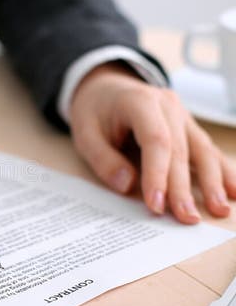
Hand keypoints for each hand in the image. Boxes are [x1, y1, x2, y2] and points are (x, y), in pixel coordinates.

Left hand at [69, 63, 235, 222]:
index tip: (156, 205)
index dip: (157, 174)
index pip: (155, 140)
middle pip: (180, 150)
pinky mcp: (188, 127)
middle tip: (187, 218)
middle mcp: (167, 105)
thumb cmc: (95, 111)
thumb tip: (127, 185)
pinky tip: (233, 190)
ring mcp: (182, 115)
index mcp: (139, 101)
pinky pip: (207, 149)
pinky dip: (222, 170)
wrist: (105, 87)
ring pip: (201, 150)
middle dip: (184, 188)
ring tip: (219, 210)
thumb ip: (103, 160)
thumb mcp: (84, 133)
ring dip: (212, 182)